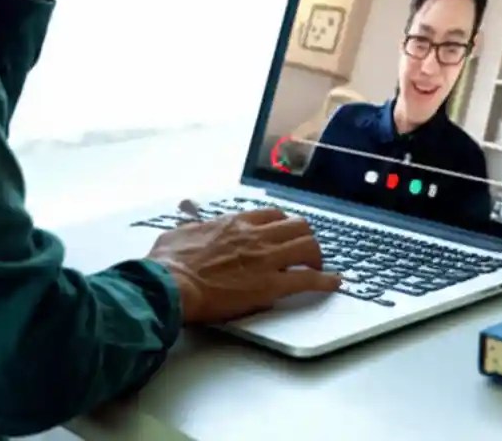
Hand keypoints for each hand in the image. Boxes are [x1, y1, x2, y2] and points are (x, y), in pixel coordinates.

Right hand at [146, 207, 341, 323]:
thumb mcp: (176, 234)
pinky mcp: (269, 286)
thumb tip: (185, 222)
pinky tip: (334, 283)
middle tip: (307, 250)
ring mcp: (265, 260)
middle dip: (306, 237)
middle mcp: (255, 236)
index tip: (286, 232)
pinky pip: (307, 279)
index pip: (272, 215)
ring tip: (320, 266)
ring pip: (308, 246)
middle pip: (297, 226)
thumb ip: (188, 226)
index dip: (284, 224)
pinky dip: (325, 280)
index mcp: (234, 223)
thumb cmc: (167, 264)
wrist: (168, 286)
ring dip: (317, 256)